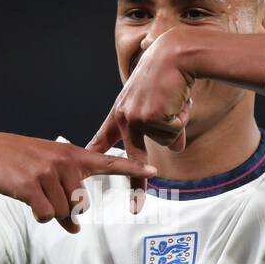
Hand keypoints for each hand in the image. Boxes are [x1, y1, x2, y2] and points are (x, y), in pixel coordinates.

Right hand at [0, 132, 156, 232]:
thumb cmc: (24, 164)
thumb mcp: (49, 174)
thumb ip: (68, 196)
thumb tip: (77, 229)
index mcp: (74, 156)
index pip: (110, 163)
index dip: (134, 169)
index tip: (155, 171)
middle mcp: (66, 162)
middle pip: (80, 205)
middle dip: (63, 207)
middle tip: (43, 190)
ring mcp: (49, 173)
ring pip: (63, 213)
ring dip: (48, 210)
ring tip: (32, 190)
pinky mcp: (32, 186)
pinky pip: (47, 216)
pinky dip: (37, 214)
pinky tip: (25, 198)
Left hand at [86, 29, 195, 210]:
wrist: (174, 54)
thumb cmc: (167, 77)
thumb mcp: (156, 104)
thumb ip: (159, 128)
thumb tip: (175, 149)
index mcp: (120, 113)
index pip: (103, 141)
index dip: (93, 161)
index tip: (81, 178)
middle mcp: (125, 117)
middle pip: (133, 158)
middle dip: (137, 187)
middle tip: (136, 209)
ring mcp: (138, 116)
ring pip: (166, 140)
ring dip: (177, 124)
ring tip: (174, 99)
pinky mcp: (152, 115)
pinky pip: (176, 132)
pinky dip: (183, 118)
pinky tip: (178, 98)